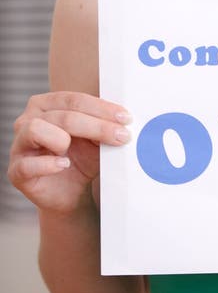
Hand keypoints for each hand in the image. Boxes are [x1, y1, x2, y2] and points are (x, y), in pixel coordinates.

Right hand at [8, 92, 131, 214]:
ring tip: (74, 152)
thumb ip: (104, 126)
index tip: (126, 118)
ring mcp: (19, 145)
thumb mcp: (96, 139)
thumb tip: (123, 120)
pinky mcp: (16, 171)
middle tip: (122, 136)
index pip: (75, 100)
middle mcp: (28, 119)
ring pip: (37, 129)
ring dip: (62, 139)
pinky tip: (64, 165)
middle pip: (64, 116)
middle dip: (97, 126)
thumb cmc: (82, 157)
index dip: (102, 108)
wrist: (70, 192)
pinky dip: (48, 164)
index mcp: (47, 104)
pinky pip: (27, 164)